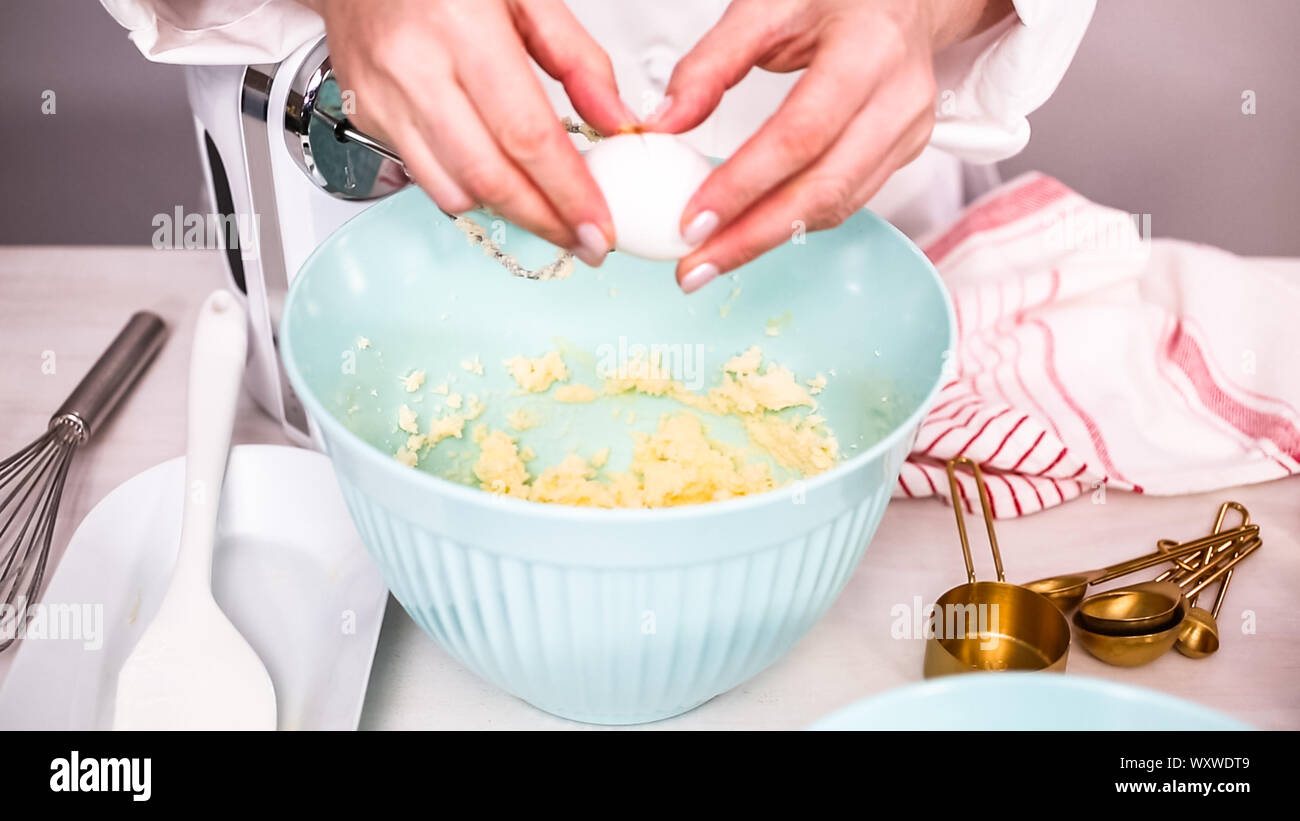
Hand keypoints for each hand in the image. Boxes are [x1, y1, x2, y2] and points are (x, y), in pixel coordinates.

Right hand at [303, 0, 638, 264]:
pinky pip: (426, 178)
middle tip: (585, 242)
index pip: (526, 135)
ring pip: (455, 190)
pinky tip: (498, 181)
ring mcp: (384, 97)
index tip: (598, 226)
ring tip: (547, 212)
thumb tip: (618, 123)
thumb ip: (578, 61)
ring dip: (509, 212)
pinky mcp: (366, 117)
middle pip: (491, 177)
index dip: (568, 192)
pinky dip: (470, 191)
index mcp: (462, 26)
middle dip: (545, 222)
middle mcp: (415, 66)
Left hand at [646, 0, 1012, 291]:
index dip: (745, 185)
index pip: (800, 135)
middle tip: (693, 267)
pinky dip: (793, 223)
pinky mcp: (902, 154)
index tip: (694, 221)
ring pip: (835, 207)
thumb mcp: (766, 7)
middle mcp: (897, 98)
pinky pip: (844, 202)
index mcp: (867, 50)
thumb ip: (710, 64)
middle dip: (751, 238)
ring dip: (767, 241)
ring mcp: (907, 132)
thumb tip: (662, 124)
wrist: (904, 0)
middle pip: (822, 189)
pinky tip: (749, 235)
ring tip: (709, 260)